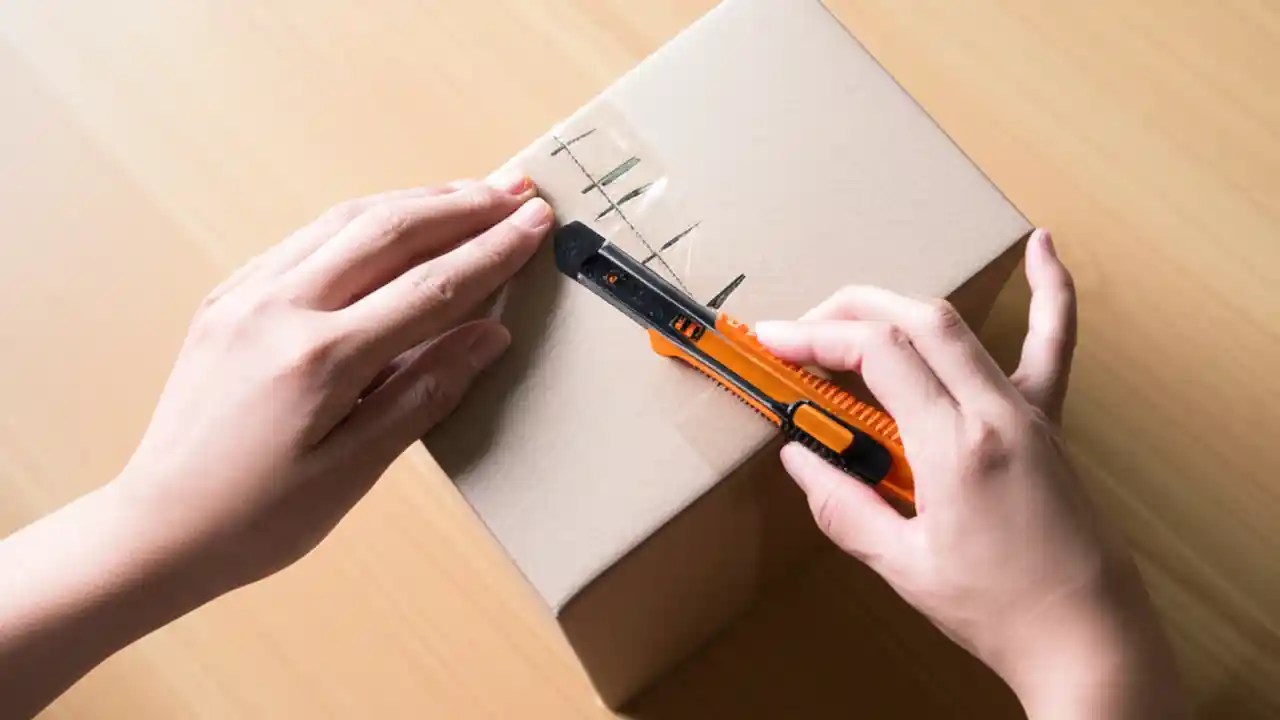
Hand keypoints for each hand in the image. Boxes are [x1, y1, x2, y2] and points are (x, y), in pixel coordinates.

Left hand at [117, 176, 551, 591]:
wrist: (159, 527)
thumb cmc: (259, 517)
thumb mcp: (355, 471)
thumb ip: (426, 393)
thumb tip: (489, 334)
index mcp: (319, 358)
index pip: (430, 287)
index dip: (492, 251)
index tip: (536, 223)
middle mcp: (280, 307)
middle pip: (389, 231)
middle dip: (461, 206)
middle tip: (516, 192)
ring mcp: (247, 294)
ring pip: (345, 220)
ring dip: (415, 201)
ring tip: (469, 193)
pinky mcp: (228, 296)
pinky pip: (307, 238)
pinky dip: (362, 219)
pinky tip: (393, 220)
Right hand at [755, 231, 1184, 718]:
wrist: (1087, 636)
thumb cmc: (999, 610)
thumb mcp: (903, 565)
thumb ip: (845, 507)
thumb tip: (799, 460)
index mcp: (955, 448)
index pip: (877, 356)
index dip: (816, 338)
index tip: (774, 343)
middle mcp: (995, 413)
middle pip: (914, 322)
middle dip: (847, 311)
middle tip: (800, 332)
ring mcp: (1028, 410)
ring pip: (960, 326)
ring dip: (898, 307)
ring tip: (852, 312)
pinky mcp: (1049, 420)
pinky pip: (1054, 342)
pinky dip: (1050, 290)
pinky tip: (1043, 245)